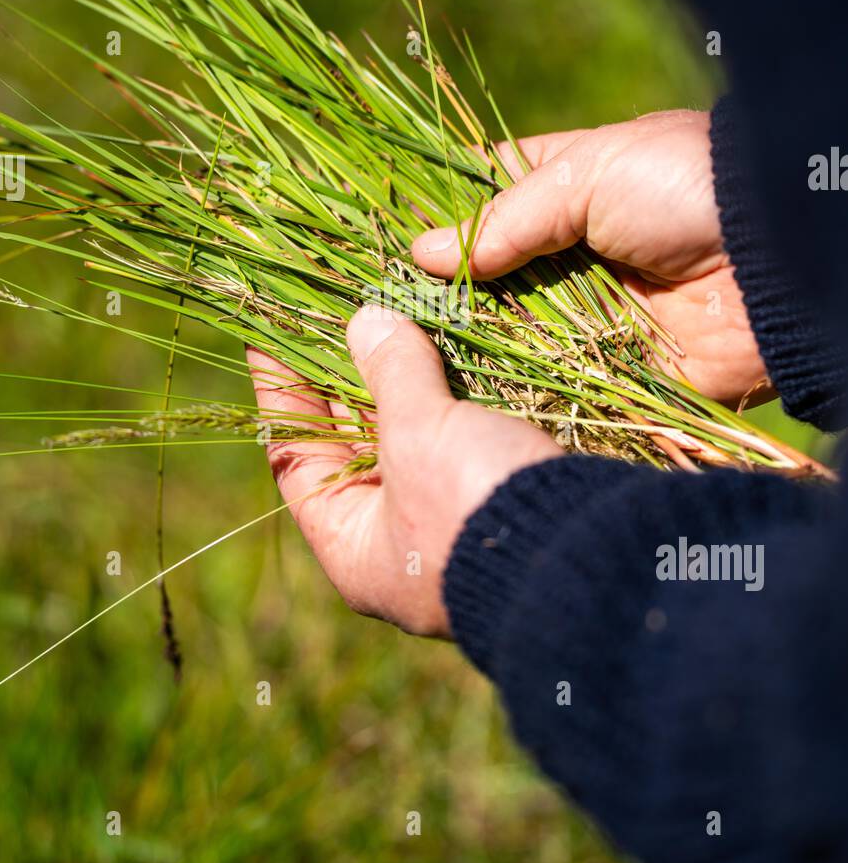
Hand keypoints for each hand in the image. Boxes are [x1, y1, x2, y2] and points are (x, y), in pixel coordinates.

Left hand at [248, 307, 560, 636]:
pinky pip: (461, 434)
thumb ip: (390, 375)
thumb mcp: (418, 436)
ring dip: (403, 377)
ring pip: (413, 436)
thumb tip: (366, 321)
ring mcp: (454, 522)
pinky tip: (447, 340)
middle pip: (354, 445)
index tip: (268, 333)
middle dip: (346, 377)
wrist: (594, 552)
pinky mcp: (502, 494)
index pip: (296, 457)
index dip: (282, 391)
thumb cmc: (474, 507)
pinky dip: (450, 390)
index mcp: (356, 550)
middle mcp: (399, 544)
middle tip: (334, 310)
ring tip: (389, 311)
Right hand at [412, 110, 770, 407]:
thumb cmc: (685, 186)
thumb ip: (507, 218)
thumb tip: (425, 254)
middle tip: (375, 309)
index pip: (486, 195)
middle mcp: (573, 252)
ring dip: (464, 342)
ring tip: (396, 356)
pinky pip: (549, 381)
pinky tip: (449, 397)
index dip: (436, 215)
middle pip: (490, 272)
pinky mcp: (611, 369)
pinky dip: (508, 389)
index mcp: (569, 188)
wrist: (779, 261)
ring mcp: (589, 314)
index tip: (380, 238)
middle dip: (440, 290)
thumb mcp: (590, 173)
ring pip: (509, 331)